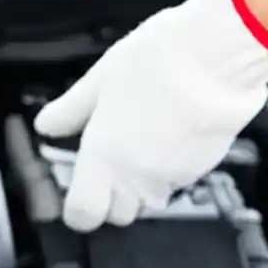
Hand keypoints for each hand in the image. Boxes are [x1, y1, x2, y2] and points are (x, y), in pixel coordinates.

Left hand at [34, 0, 267, 231]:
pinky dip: (174, 167)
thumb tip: (47, 125)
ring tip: (147, 139)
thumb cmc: (159, 60)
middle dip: (113, 197)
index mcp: (103, 157)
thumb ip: (71, 110)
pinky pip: (180, 181)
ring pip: (151, 200)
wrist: (219, 53)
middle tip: (113, 160)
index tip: (80, 191)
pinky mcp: (204, 167)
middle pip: (119, 214)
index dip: (79, 209)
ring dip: (144, 184)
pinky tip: (175, 131)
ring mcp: (173, 176)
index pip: (83, 215)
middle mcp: (136, 176)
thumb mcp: (100, 79)